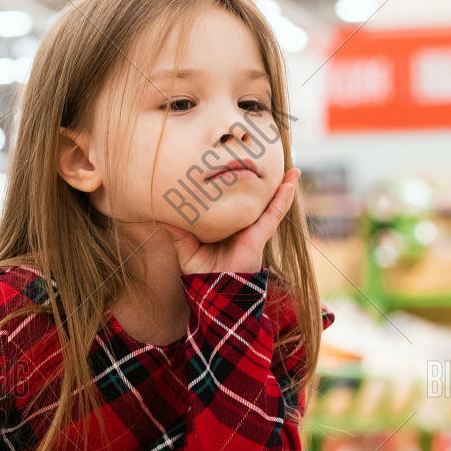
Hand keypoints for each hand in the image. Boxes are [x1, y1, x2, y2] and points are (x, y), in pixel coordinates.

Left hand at [158, 168, 299, 274]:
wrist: (217, 290)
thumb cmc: (202, 272)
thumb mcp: (186, 249)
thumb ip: (177, 231)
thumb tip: (158, 216)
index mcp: (227, 224)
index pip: (233, 201)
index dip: (237, 185)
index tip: (238, 164)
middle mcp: (243, 223)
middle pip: (255, 198)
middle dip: (263, 181)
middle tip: (270, 160)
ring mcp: (254, 227)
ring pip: (270, 202)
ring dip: (282, 185)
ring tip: (292, 168)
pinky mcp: (261, 233)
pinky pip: (276, 212)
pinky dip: (284, 197)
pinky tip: (290, 183)